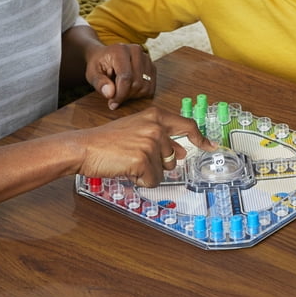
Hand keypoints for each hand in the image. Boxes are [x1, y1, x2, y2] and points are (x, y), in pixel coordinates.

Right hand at [72, 107, 213, 186]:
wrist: (85, 147)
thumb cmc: (107, 140)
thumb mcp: (136, 129)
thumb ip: (160, 136)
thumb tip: (180, 153)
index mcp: (156, 116)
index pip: (187, 126)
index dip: (201, 138)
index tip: (211, 146)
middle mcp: (156, 127)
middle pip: (174, 157)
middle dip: (160, 164)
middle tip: (136, 157)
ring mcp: (150, 143)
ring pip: (163, 171)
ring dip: (148, 172)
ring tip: (128, 161)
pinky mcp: (143, 160)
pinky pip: (153, 180)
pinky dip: (140, 180)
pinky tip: (127, 169)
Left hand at [84, 42, 156, 109]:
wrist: (106, 56)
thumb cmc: (98, 65)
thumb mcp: (92, 74)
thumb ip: (99, 83)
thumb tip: (110, 94)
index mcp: (120, 50)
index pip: (126, 77)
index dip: (120, 95)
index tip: (112, 103)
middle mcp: (136, 51)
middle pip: (137, 83)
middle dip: (125, 95)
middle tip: (114, 96)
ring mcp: (146, 58)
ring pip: (145, 87)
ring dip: (133, 94)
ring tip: (121, 89)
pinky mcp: (152, 66)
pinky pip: (151, 87)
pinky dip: (140, 93)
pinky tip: (130, 88)